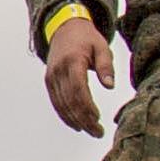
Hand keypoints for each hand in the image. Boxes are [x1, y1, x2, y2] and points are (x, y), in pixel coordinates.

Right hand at [41, 11, 118, 135]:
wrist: (64, 28)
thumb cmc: (86, 38)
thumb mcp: (101, 47)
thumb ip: (106, 66)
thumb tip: (110, 85)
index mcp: (73, 61)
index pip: (78, 90)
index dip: (87, 107)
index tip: (98, 119)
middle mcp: (58, 70)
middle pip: (70, 101)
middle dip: (84, 120)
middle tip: (98, 132)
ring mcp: (51, 76)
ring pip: (61, 105)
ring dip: (75, 120)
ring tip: (90, 131)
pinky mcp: (49, 81)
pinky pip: (56, 102)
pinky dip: (65, 115)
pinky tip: (76, 124)